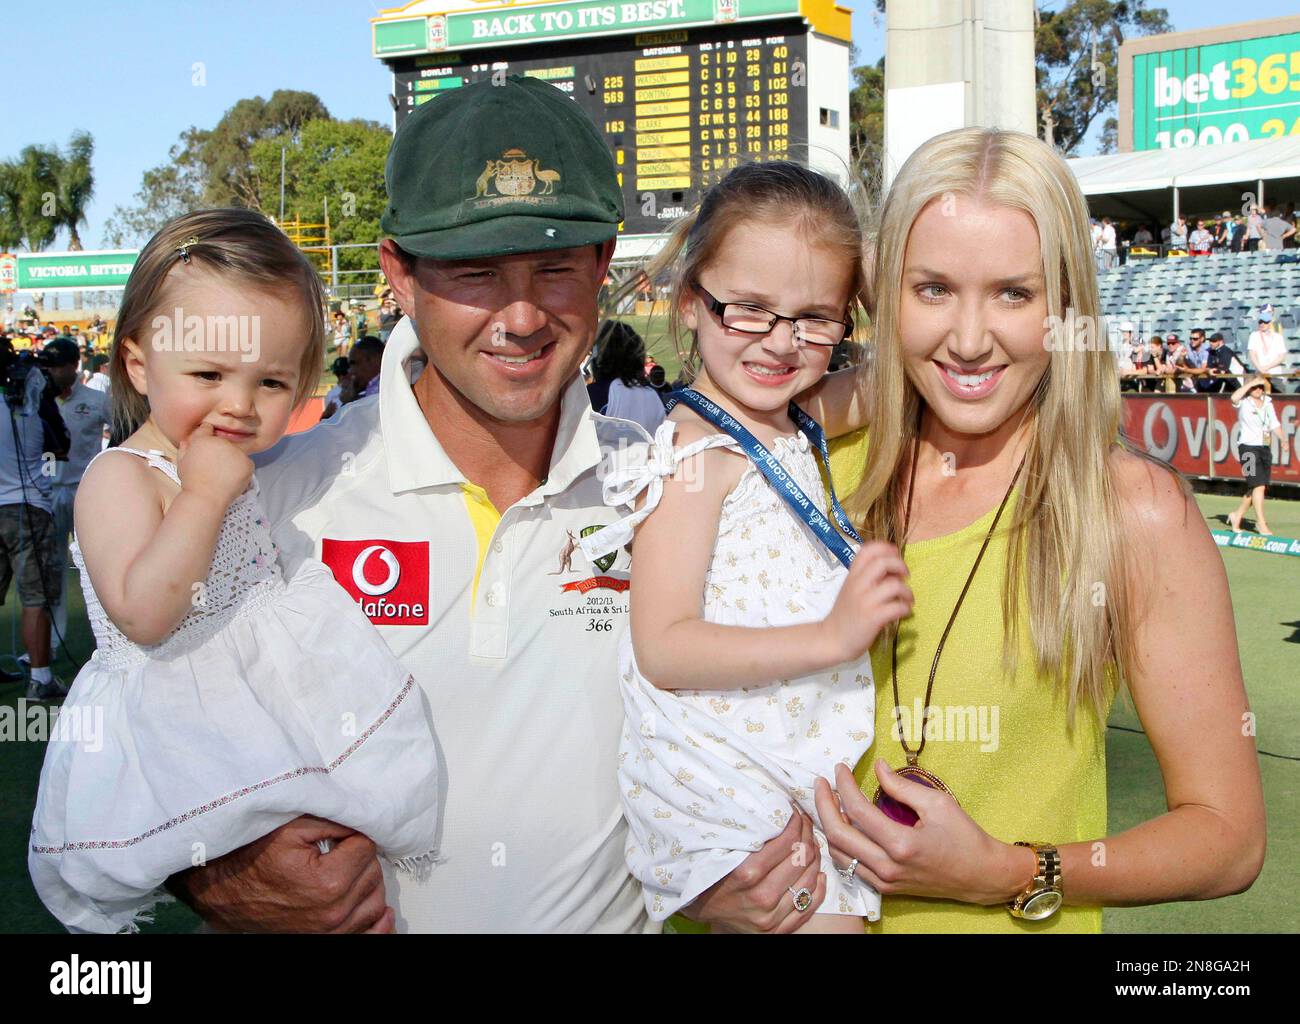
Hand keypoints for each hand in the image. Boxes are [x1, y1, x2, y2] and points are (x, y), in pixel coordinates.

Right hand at [169, 815, 393, 932]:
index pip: (367, 847)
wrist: (221, 888)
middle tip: (337, 848)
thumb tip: (364, 820)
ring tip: (349, 869)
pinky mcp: (322, 940)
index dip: (352, 834)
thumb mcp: (293, 825)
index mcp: (329, 883)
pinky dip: (376, 924)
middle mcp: (332, 913)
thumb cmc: (252, 856)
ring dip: (366, 882)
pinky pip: (365, 934)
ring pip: (374, 901)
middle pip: (373, 873)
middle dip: (359, 856)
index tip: (336, 833)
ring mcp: (328, 932)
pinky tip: (383, 915)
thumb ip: (335, 819)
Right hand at [177, 423, 253, 507]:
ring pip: (236, 452)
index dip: (206, 436)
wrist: (206, 498)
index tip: (207, 447)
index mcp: (204, 440)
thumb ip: (185, 448)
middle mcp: (221, 442)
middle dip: (220, 450)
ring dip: (231, 459)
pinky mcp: (248, 463)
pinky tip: (231, 478)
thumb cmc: (191, 482)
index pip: (207, 428)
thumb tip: (188, 440)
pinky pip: (246, 463)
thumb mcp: (182, 462)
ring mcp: (236, 452)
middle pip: (223, 441)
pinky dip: (241, 469)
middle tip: (215, 466)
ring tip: (222, 474)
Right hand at [682, 807, 826, 932]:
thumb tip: (775, 812)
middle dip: (808, 835)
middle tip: (806, 824)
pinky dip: (818, 888)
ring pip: (810, 880)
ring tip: (811, 844)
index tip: (796, 813)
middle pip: (802, 858)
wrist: (700, 909)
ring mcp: (771, 916)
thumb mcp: (722, 851)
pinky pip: (808, 907)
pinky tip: (819, 873)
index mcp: (747, 872)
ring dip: (815, 857)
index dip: (797, 822)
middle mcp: (762, 896)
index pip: (787, 841)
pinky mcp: (776, 930)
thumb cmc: (710, 874)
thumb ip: (748, 836)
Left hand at [815, 762, 1031, 906]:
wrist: (982, 876)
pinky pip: (851, 867)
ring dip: (828, 826)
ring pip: (839, 854)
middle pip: (837, 835)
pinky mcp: (886, 888)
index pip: (857, 811)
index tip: (839, 768)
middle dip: (823, 805)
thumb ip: (902, 786)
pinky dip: (840, 845)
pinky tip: (842, 826)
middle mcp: (888, 867)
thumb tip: (877, 767)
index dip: (843, 786)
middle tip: (821, 783)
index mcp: (901, 844)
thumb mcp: (937, 804)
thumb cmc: (965, 837)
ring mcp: (885, 881)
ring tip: (828, 802)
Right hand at [821, 541, 911, 663]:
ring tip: (907, 599)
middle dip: (900, 566)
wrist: (832, 639)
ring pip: (894, 586)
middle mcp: (858, 585)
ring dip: (907, 592)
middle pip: (883, 563)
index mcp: (852, 576)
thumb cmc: (844, 614)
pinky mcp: (873, 618)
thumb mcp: (850, 589)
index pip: (867, 550)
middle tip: (905, 576)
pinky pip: (898, 607)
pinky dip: (906, 608)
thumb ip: (867, 577)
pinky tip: (903, 611)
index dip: (885, 548)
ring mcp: (866, 602)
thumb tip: (891, 569)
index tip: (894, 554)